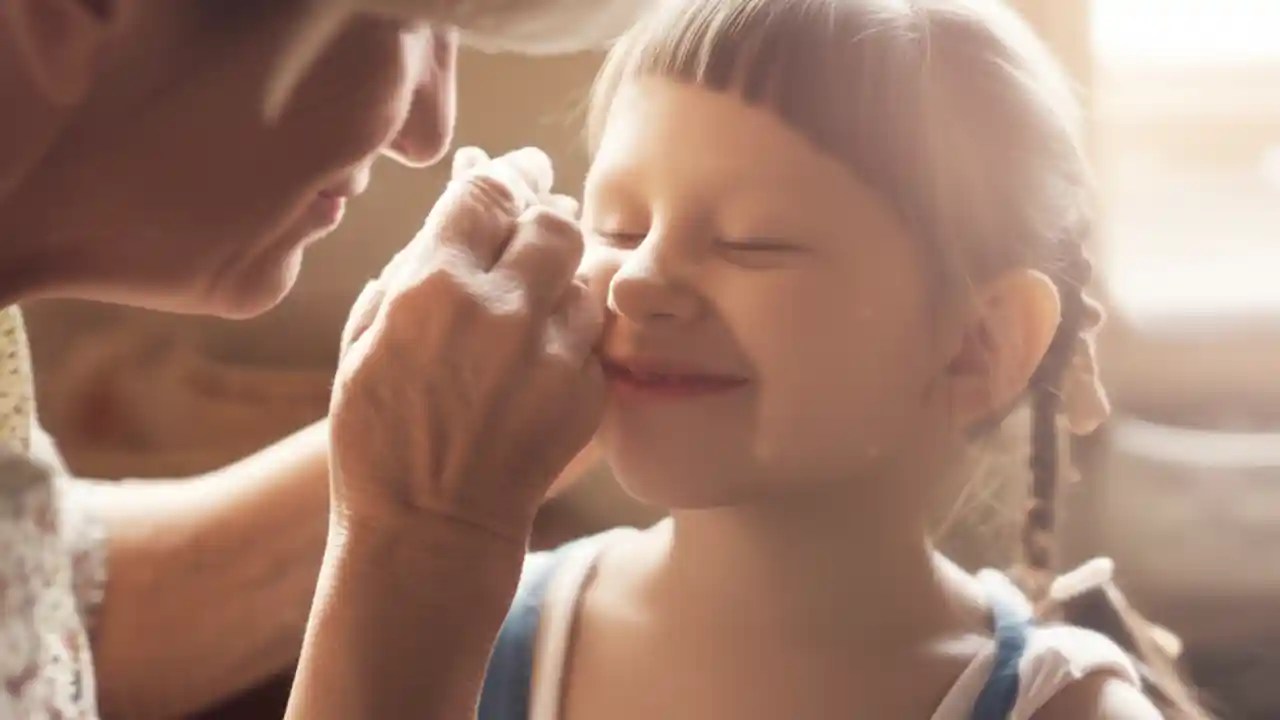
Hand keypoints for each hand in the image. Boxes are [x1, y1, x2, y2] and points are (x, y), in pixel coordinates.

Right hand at [328, 147, 604, 542]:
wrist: (430, 527)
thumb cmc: (379, 436)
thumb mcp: (363, 341)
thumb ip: (409, 268)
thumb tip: (452, 212)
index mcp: (435, 287)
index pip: (489, 192)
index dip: (509, 173)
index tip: (520, 169)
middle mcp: (502, 309)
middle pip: (554, 222)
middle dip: (546, 217)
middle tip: (538, 225)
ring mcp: (552, 352)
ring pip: (585, 275)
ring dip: (564, 277)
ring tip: (537, 301)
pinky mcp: (587, 391)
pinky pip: (594, 335)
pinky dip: (575, 333)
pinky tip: (546, 355)